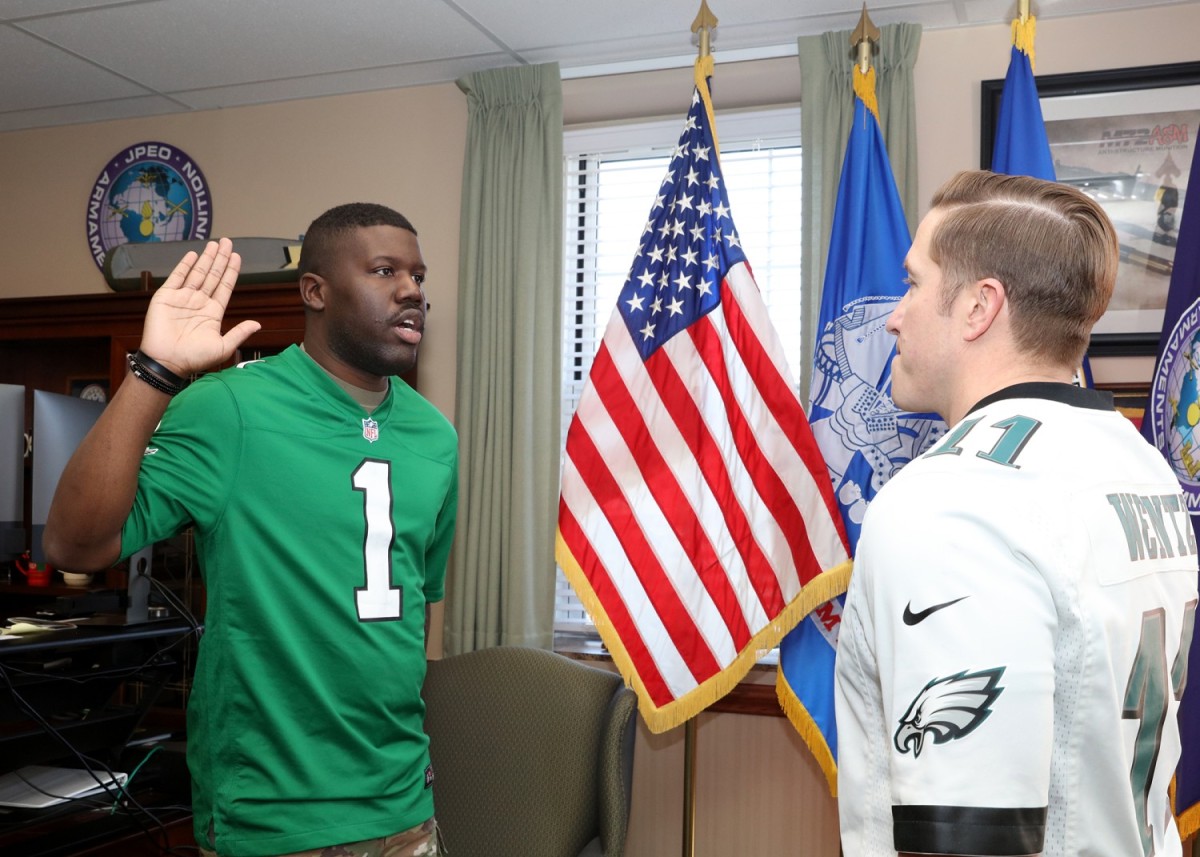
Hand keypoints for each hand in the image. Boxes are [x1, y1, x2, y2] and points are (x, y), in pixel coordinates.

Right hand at [138, 238, 262, 375]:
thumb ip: (240, 333)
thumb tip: (258, 324)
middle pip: (213, 275)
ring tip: (215, 244)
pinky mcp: (166, 297)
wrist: (167, 362)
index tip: (237, 257)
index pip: (225, 287)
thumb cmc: (194, 358)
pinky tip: (194, 255)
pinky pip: (177, 277)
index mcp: (213, 312)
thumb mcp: (223, 347)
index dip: (231, 271)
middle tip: (228, 242)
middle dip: (220, 259)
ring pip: (197, 273)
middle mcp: (199, 302)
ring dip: (206, 258)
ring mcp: (182, 298)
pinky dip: (185, 265)